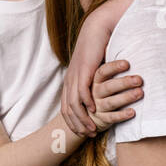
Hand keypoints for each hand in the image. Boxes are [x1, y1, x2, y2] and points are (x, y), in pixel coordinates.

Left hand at [63, 10, 115, 136]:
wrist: (96, 29)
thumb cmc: (98, 49)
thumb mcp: (93, 70)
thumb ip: (93, 82)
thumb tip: (99, 94)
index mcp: (70, 81)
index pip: (66, 108)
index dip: (73, 122)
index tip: (82, 133)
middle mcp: (70, 80)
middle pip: (67, 110)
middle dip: (76, 125)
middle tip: (87, 136)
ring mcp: (75, 76)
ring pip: (74, 104)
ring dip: (83, 119)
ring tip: (92, 129)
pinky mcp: (84, 71)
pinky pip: (83, 92)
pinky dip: (88, 104)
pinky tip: (96, 111)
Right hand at [86, 59, 142, 132]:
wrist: (86, 115)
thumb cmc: (100, 92)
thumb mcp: (101, 80)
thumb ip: (111, 71)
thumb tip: (126, 48)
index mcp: (93, 80)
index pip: (103, 72)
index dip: (114, 67)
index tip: (127, 63)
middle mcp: (94, 93)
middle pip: (108, 86)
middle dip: (124, 82)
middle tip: (139, 79)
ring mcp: (97, 107)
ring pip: (111, 102)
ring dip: (126, 97)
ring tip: (140, 93)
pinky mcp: (101, 119)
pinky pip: (111, 117)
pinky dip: (121, 115)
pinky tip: (133, 112)